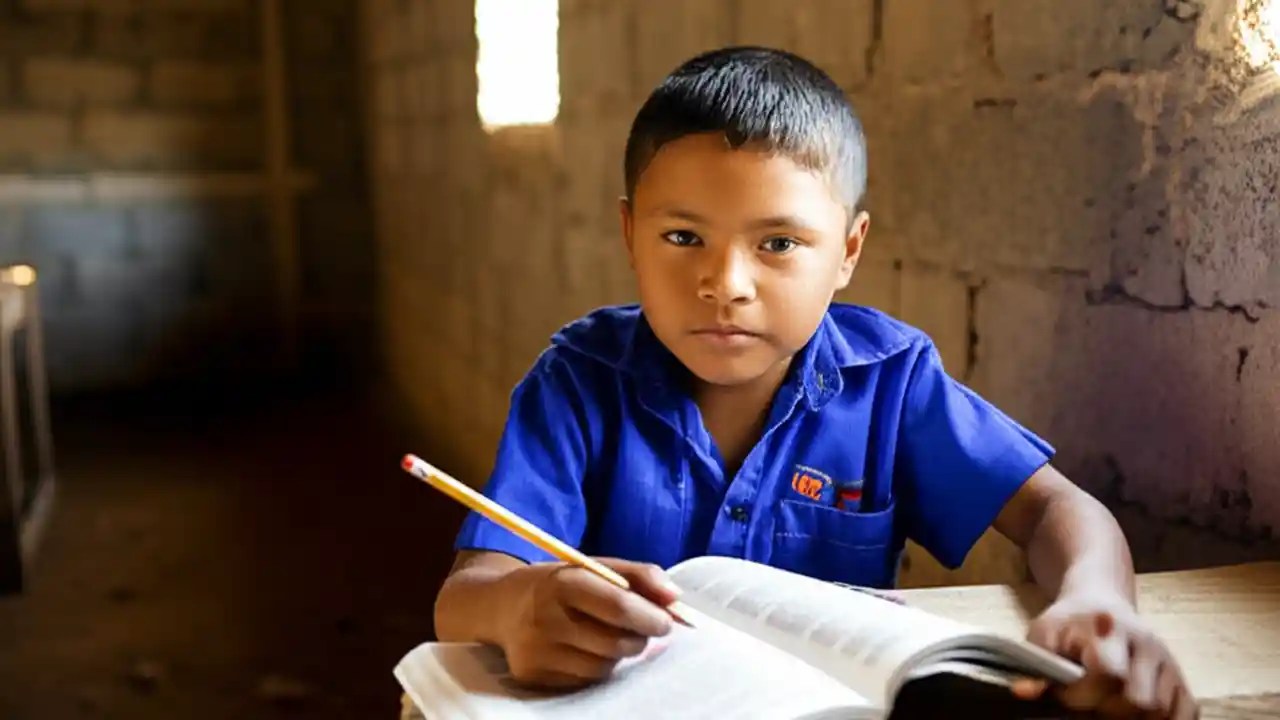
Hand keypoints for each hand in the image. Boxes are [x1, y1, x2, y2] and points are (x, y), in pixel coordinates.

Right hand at [497, 558, 681, 688]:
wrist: (502, 607)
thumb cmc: (559, 584)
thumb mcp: (593, 567)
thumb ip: (638, 576)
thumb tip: (675, 598)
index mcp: (562, 582)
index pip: (618, 606)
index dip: (650, 616)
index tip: (668, 621)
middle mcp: (545, 618)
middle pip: (615, 643)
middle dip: (640, 638)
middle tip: (643, 629)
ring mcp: (536, 651)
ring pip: (603, 667)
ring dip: (618, 654)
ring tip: (608, 636)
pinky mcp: (532, 676)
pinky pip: (584, 681)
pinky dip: (595, 667)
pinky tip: (584, 650)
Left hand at [1015, 592, 1196, 718]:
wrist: (1101, 601)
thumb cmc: (1068, 622)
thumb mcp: (1043, 634)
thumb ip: (1036, 665)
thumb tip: (1024, 693)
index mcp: (1111, 629)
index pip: (1109, 674)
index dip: (1083, 694)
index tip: (1064, 694)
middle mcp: (1147, 644)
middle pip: (1141, 700)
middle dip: (1109, 711)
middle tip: (1090, 705)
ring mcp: (1169, 663)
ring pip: (1162, 711)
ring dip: (1133, 718)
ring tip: (1108, 707)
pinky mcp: (1182, 679)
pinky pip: (1186, 714)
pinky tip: (1136, 715)